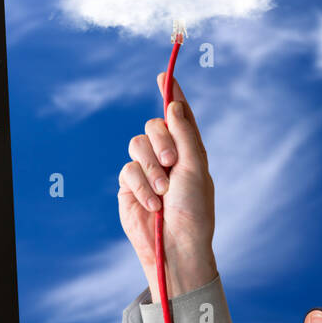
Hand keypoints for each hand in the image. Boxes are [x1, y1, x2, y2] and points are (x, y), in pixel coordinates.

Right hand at [117, 71, 216, 301]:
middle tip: (171, 161)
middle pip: (154, 125)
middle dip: (161, 140)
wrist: (174, 247)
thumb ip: (184, 134)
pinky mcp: (129, 186)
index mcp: (189, 149)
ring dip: (150, 168)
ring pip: (137, 144)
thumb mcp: (195, 168)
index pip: (179, 116)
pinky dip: (140, 185)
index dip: (172, 94)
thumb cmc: (193, 210)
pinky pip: (127, 168)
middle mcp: (167, 156)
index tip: (164, 75)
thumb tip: (173, 105)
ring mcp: (147, 170)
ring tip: (162, 192)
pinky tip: (150, 203)